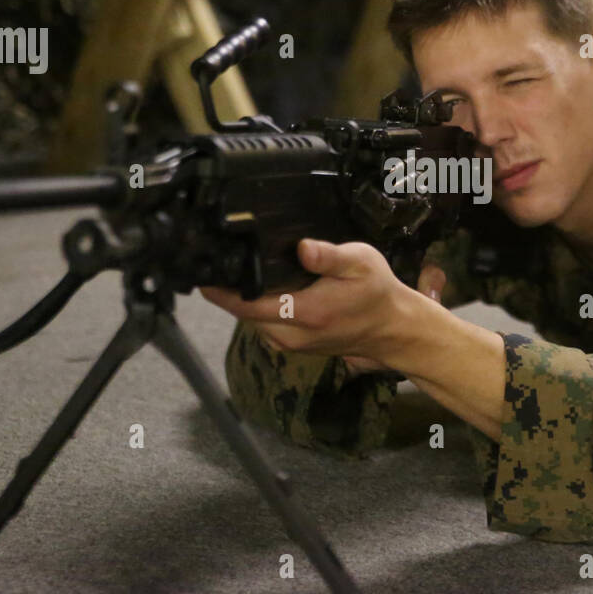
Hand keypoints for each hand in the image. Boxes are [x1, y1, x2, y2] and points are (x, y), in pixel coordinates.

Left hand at [199, 239, 443, 370]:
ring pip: (250, 317)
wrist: (392, 329)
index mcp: (304, 312)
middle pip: (241, 310)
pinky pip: (262, 323)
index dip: (219, 288)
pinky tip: (260, 285)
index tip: (200, 268)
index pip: (245, 303)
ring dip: (241, 296)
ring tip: (235, 267)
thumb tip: (303, 248)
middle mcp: (290, 334)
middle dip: (228, 287)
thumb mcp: (361, 263)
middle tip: (215, 256)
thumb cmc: (377, 294)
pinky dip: (256, 305)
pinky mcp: (291, 345)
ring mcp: (289, 343)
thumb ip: (330, 256)